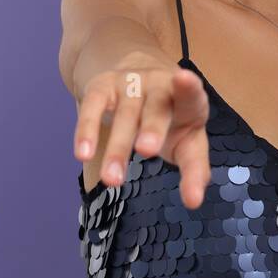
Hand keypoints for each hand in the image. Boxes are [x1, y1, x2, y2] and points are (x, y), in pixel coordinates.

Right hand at [74, 60, 210, 208]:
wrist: (137, 75)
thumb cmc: (170, 119)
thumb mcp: (188, 141)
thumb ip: (194, 170)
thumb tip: (194, 202)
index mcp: (187, 100)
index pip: (191, 95)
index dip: (189, 89)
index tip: (186, 80)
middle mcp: (159, 85)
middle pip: (156, 109)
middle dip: (152, 128)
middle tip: (147, 151)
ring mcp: (130, 84)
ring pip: (124, 114)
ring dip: (117, 147)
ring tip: (112, 180)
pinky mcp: (102, 87)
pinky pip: (93, 108)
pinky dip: (87, 131)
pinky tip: (83, 154)